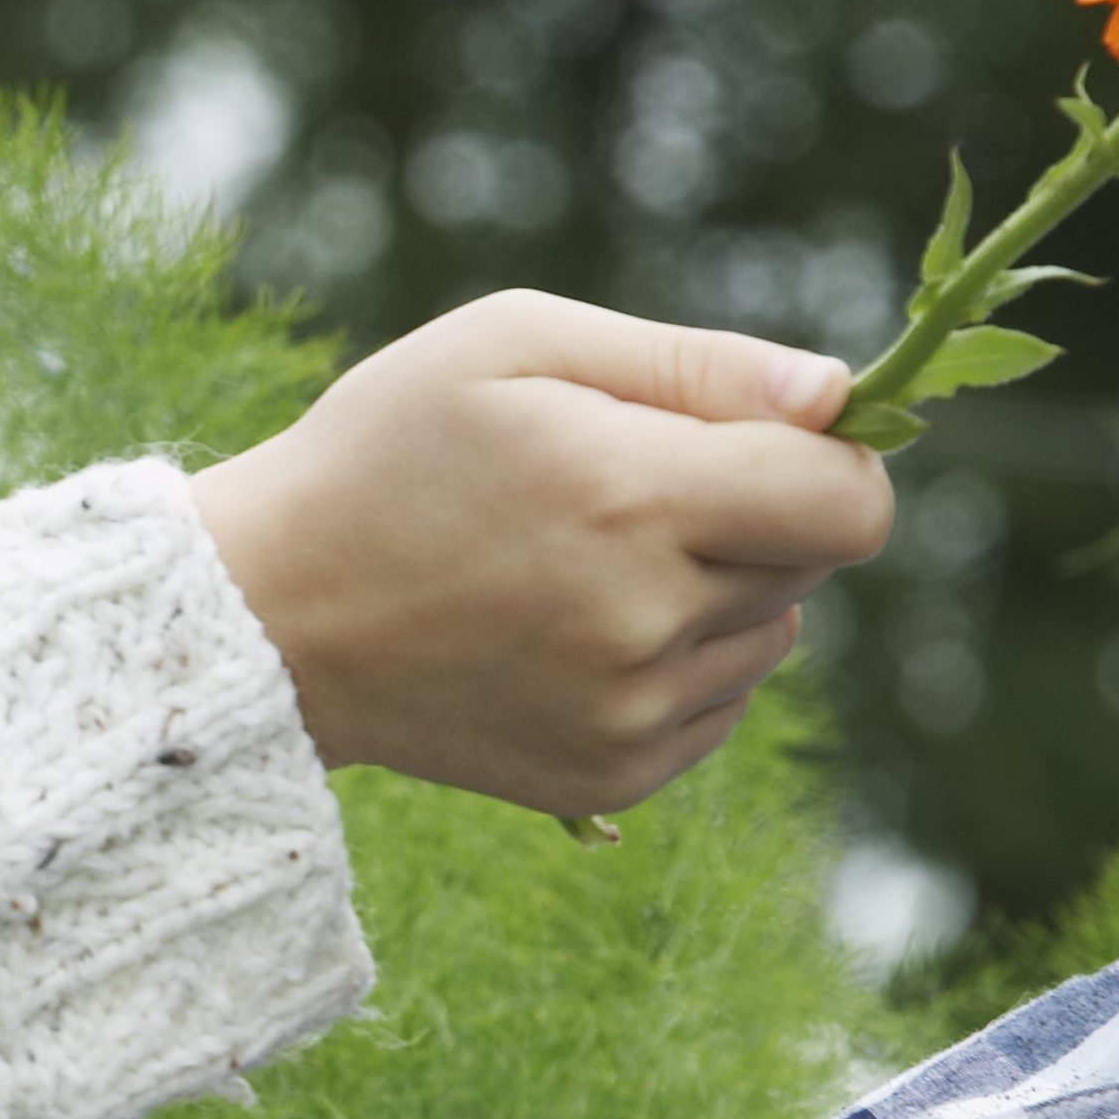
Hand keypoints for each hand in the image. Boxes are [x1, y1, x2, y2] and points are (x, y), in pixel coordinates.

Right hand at [187, 291, 894, 817]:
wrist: (271, 616)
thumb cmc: (390, 448)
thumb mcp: (516, 344)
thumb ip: (693, 362)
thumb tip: (840, 395)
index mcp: (630, 497)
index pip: (848, 502)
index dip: (831, 460)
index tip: (768, 440)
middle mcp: (642, 621)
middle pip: (812, 563)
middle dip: (754, 513)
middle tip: (629, 491)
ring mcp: (629, 713)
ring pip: (772, 636)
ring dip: (719, 591)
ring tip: (590, 562)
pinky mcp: (613, 774)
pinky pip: (720, 704)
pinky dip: (677, 662)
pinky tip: (576, 629)